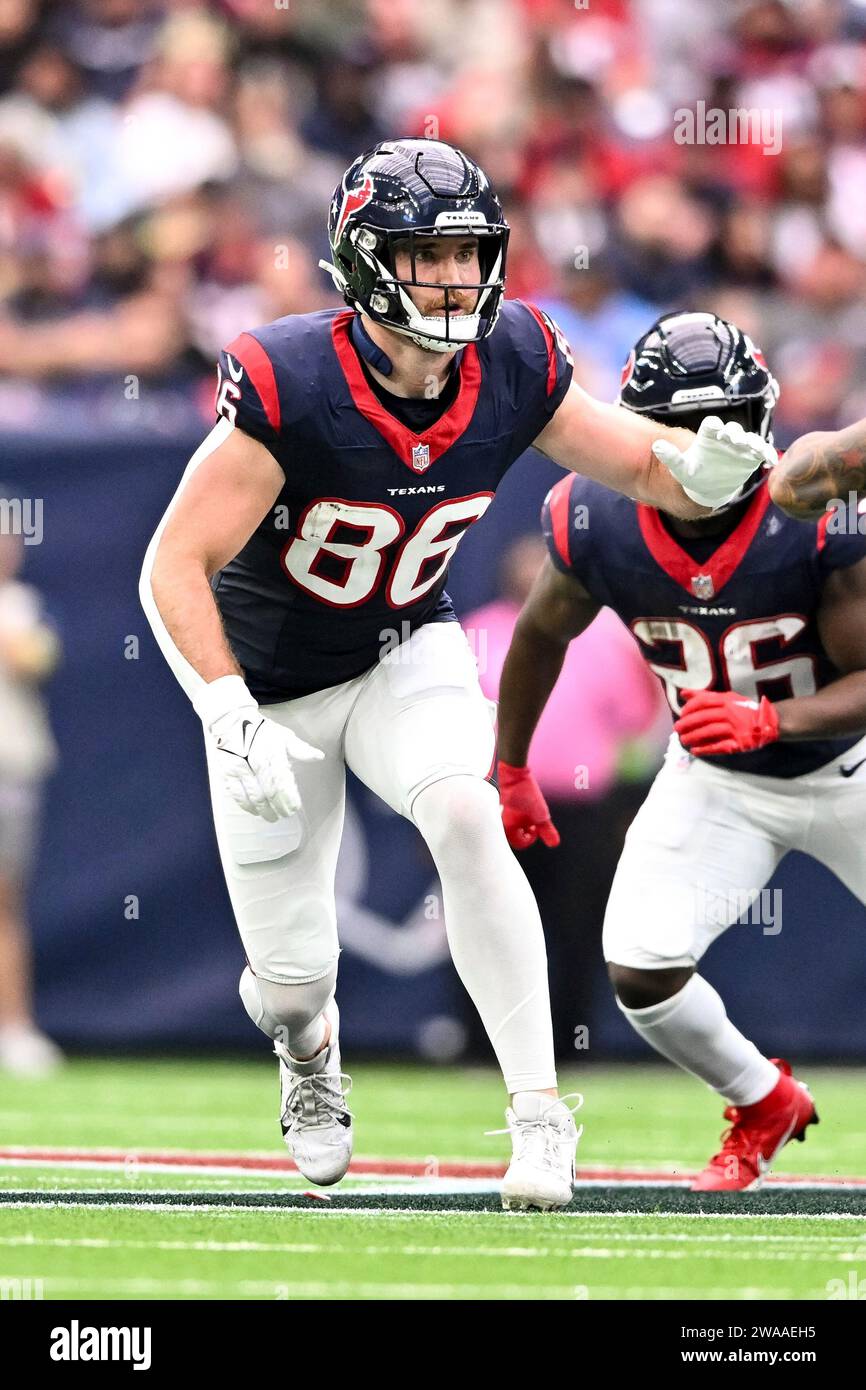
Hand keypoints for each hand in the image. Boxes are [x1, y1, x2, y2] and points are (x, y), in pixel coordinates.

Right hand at [194, 675, 323, 820]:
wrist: (231, 721)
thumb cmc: (261, 730)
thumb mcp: (283, 735)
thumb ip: (300, 749)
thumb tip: (319, 756)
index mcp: (272, 751)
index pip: (282, 780)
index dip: (288, 797)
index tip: (295, 807)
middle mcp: (255, 760)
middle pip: (268, 790)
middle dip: (278, 806)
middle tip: (285, 815)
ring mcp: (239, 768)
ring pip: (253, 795)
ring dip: (264, 810)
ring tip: (272, 817)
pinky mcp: (227, 773)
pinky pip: (237, 794)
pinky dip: (246, 806)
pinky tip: (255, 811)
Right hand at [498, 761, 559, 849]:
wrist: (515, 774)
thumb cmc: (525, 794)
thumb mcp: (541, 815)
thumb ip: (547, 830)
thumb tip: (554, 843)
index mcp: (508, 828)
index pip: (519, 843)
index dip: (531, 839)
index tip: (537, 830)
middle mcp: (503, 822)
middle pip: (517, 834)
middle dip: (528, 830)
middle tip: (535, 824)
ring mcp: (504, 812)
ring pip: (516, 824)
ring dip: (526, 821)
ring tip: (533, 814)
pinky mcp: (507, 804)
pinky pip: (514, 814)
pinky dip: (522, 813)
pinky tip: (529, 806)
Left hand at [652, 416, 776, 510]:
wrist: (706, 487)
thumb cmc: (692, 474)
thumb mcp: (680, 468)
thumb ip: (670, 457)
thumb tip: (655, 445)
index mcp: (708, 437)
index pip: (711, 426)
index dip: (713, 426)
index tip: (715, 430)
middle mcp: (725, 438)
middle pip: (732, 429)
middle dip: (734, 433)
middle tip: (734, 438)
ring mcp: (740, 447)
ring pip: (749, 439)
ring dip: (752, 442)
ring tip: (753, 449)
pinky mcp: (751, 458)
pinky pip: (762, 452)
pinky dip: (767, 454)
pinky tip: (770, 461)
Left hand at [674, 688, 779, 756]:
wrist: (769, 723)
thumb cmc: (743, 710)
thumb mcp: (727, 698)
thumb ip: (705, 696)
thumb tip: (683, 693)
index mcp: (727, 700)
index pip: (702, 702)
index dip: (689, 709)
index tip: (681, 714)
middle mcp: (731, 713)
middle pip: (703, 718)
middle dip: (687, 724)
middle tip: (677, 729)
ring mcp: (735, 728)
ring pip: (709, 732)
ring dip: (693, 737)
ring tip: (683, 740)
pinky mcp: (739, 743)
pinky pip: (719, 747)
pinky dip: (705, 749)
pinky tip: (695, 751)